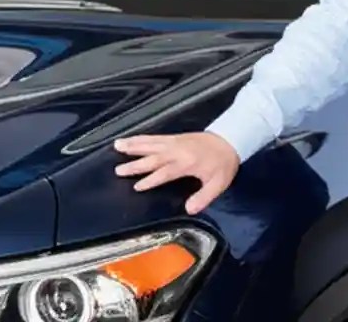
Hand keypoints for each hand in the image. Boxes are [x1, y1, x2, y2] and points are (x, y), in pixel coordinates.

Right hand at [113, 132, 239, 213]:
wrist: (230, 139)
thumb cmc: (223, 164)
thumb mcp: (218, 184)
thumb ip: (203, 197)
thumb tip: (189, 210)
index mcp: (186, 163)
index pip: (165, 173)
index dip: (151, 180)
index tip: (137, 187)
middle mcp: (177, 151)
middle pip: (153, 158)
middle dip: (136, 165)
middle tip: (119, 170)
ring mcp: (175, 142)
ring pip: (150, 144)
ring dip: (134, 146)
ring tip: (117, 146)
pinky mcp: (174, 137)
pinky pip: (155, 137)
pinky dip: (142, 138)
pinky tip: (131, 139)